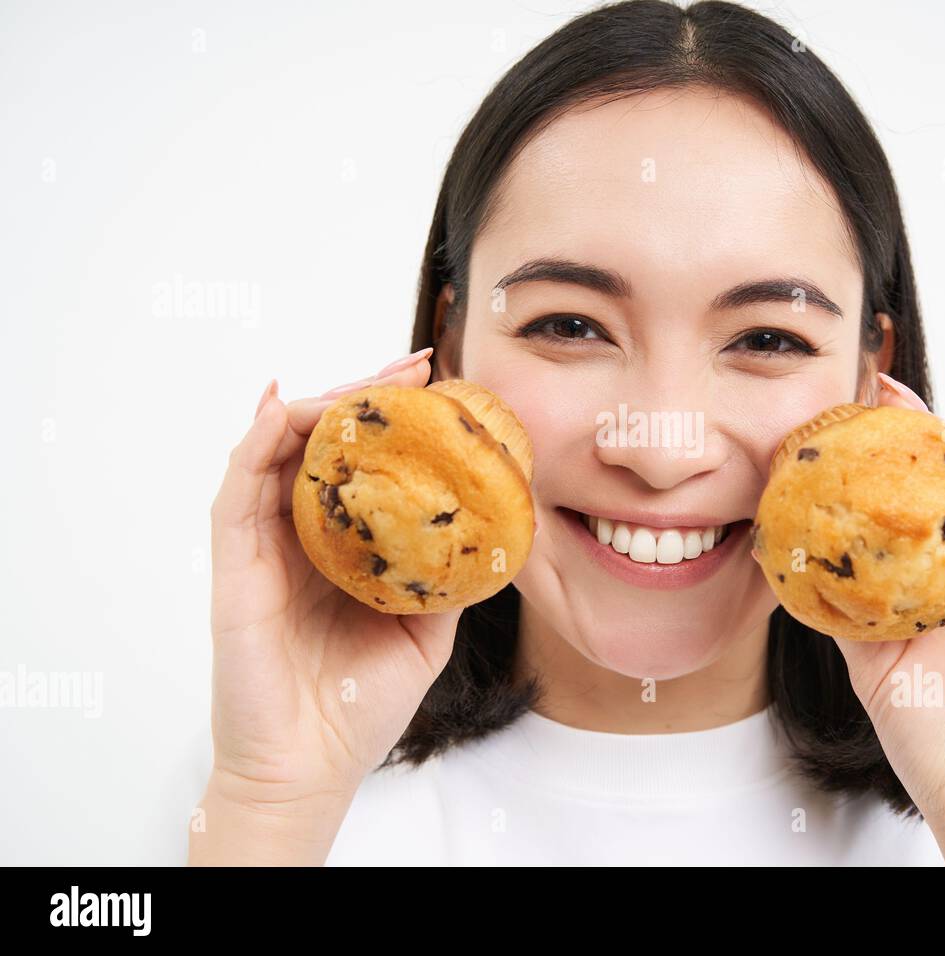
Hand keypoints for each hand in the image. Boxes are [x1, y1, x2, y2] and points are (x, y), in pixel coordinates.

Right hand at [195, 347, 458, 862]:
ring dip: (313, 409)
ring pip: (275, 455)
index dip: (394, 421)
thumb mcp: (425, 630)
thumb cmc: (360, 706)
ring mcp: (263, 550)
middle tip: (409, 366)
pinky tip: (280, 411)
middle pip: (320, 447)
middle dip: (361, 398)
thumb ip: (446, 578)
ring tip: (357, 385)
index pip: (363, 466)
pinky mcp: (233, 570)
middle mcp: (299, 539)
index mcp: (342, 548)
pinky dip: (254, 446)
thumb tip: (493, 526)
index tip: (437, 383)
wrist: (311, 770)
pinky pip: (235, 495)